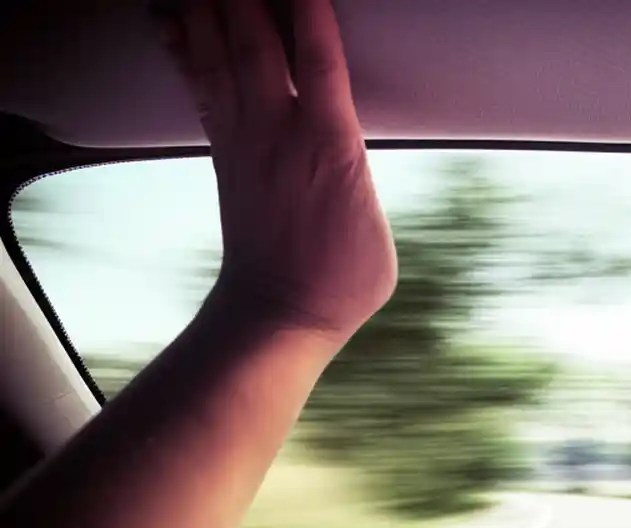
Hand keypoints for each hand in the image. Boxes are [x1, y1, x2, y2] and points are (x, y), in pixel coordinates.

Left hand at [162, 0, 394, 340]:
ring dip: (205, 9)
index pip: (320, 59)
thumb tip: (347, 147)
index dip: (309, 11)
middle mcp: (280, 133)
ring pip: (219, 56)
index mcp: (331, 146)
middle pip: (255, 42)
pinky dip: (186, 49)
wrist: (280, 312)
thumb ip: (360, 168)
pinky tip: (172, 21)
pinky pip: (203, 86)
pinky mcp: (226, 152)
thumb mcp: (377, 218)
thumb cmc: (344, 276)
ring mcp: (246, 140)